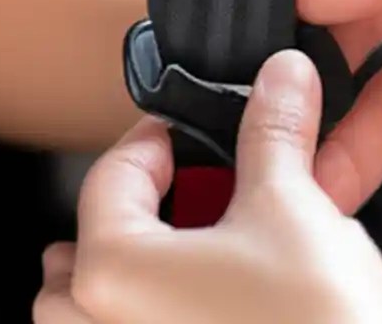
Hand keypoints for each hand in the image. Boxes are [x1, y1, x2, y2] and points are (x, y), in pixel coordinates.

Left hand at [33, 51, 381, 323]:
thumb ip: (274, 133)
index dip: (160, 137)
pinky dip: (166, 312)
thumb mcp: (293, 206)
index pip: (110, 175)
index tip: (197, 127)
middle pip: (87, 251)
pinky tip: (224, 299)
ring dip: (142, 271)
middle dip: (143, 211)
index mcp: (110, 271)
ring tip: (204, 251)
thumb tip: (278, 80)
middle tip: (200, 190)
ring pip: (102, 308)